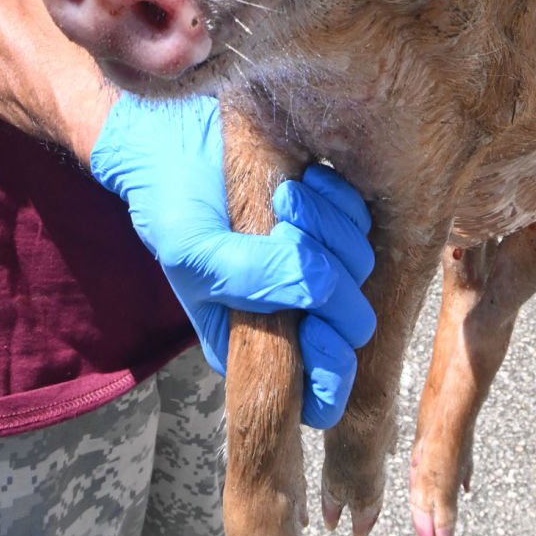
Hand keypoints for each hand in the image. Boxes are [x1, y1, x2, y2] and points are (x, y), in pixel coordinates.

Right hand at [90, 94, 374, 427]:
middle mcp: (296, 311)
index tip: (319, 324)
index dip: (331, 369)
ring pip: (361, 265)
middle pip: (352, 324)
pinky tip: (304, 179)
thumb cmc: (173, 205)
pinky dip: (338, 197)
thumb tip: (320, 290)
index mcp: (259, 345)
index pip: (320, 398)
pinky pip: (362, 218)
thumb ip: (252, 281)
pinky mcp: (332, 217)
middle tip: (284, 231)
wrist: (176, 137)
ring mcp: (318, 263)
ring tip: (285, 196)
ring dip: (328, 225)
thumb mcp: (196, 254)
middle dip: (327, 276)